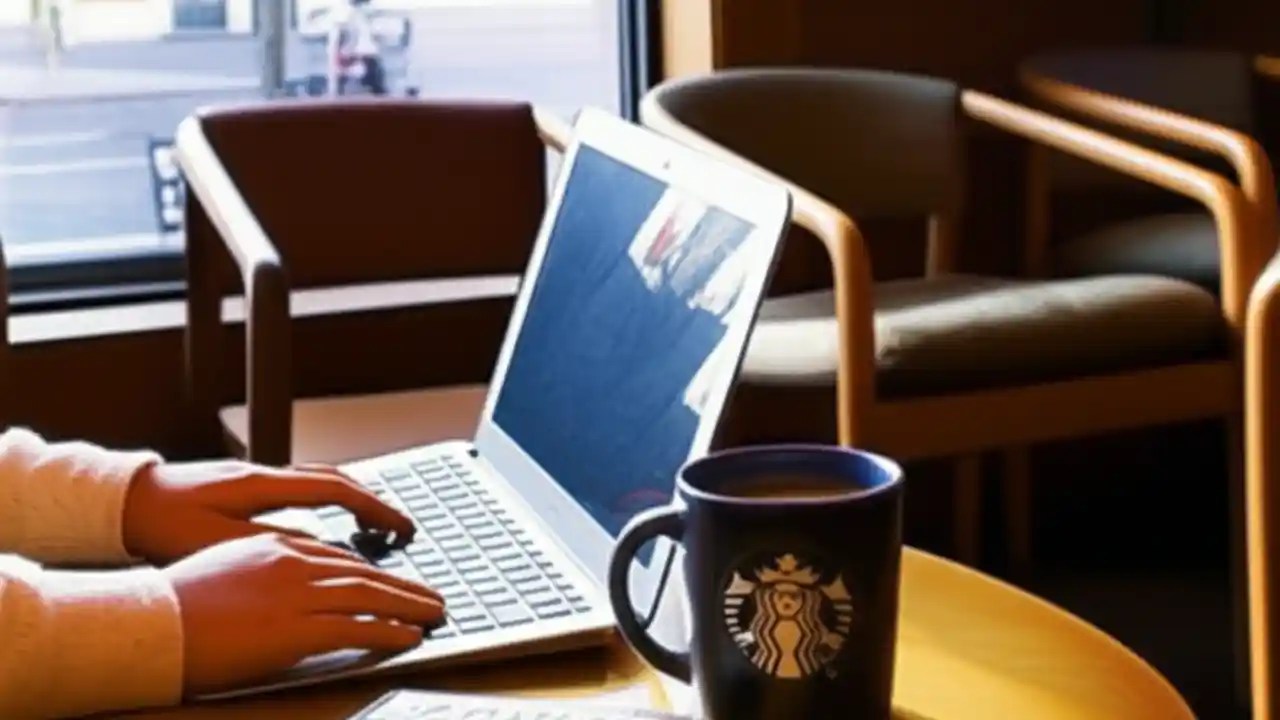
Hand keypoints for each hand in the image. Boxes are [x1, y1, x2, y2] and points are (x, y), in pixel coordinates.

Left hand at [123, 460, 413, 563]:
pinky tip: (328, 518)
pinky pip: (302, 486)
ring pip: (320, 479)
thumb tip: (319, 545)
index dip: (375, 508)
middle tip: (400, 525)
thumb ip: (272, 542)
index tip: (400, 526)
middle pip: (336, 478)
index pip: (336, 490)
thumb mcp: (218, 542)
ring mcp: (255, 475)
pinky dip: (329, 499)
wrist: (122, 502)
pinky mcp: (245, 485)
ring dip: (353, 497)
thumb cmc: (160, 524)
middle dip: (374, 500)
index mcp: (262, 484)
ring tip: (374, 521)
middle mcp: (264, 473)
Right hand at [167, 533, 443, 695]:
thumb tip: (284, 590)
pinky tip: (409, 637)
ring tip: (433, 613)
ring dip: (408, 605)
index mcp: (274, 546)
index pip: (337, 556)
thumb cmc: (174, 605)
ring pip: (370, 594)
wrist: (148, 622)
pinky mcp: (296, 628)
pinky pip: (357, 627)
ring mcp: (296, 593)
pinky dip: (390, 631)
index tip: (391, 580)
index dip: (371, 570)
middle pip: (363, 571)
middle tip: (430, 595)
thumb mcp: (225, 570)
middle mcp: (292, 562)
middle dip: (403, 584)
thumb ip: (262, 572)